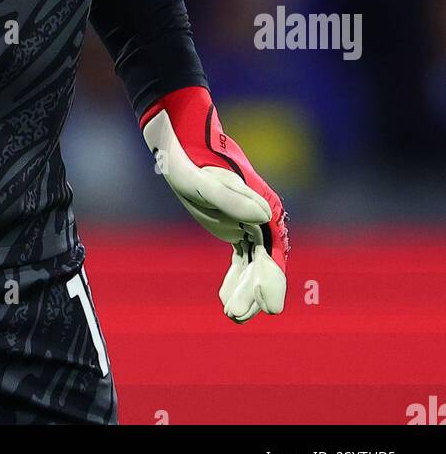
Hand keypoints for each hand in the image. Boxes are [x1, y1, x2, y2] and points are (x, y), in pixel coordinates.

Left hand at [142, 85, 289, 322]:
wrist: (180, 138)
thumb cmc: (191, 157)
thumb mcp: (204, 181)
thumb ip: (232, 198)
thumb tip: (264, 217)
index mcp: (258, 203)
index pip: (273, 248)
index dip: (272, 278)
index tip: (270, 307)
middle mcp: (257, 213)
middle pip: (264, 260)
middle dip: (254, 290)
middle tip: (236, 315)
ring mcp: (245, 219)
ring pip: (253, 261)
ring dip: (245, 288)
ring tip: (232, 315)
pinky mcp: (231, 223)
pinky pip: (241, 256)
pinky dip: (236, 277)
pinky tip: (225, 297)